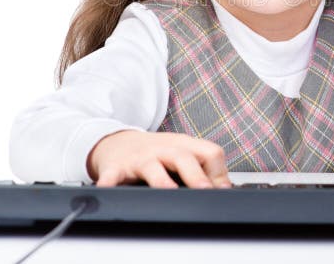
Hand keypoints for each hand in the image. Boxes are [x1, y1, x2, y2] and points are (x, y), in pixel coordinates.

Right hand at [86, 129, 232, 188]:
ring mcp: (139, 158)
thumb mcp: (180, 153)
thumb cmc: (154, 152)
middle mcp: (163, 149)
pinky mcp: (116, 167)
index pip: (209, 152)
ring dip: (161, 180)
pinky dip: (109, 183)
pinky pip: (112, 176)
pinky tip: (107, 190)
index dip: (219, 172)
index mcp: (183, 146)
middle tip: (205, 191)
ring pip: (152, 167)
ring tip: (169, 191)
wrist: (117, 142)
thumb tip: (226, 190)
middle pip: (183, 157)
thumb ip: (202, 168)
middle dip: (195, 175)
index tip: (222, 192)